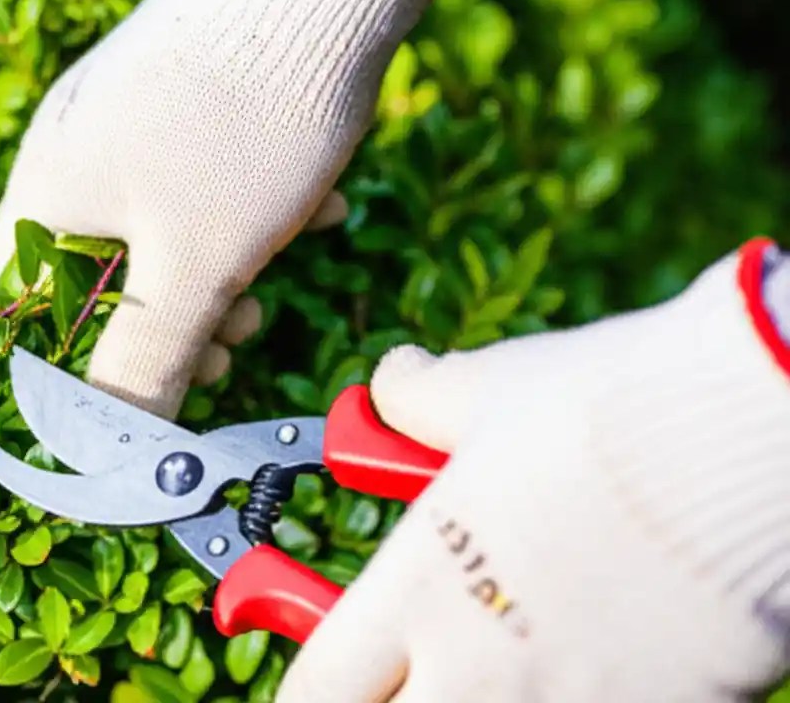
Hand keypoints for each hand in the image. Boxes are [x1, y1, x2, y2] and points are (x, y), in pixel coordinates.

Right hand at [0, 0, 440, 418]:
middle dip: (169, 328)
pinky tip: (307, 210)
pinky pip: (199, 189)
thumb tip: (114, 452)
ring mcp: (128, 124)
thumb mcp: (196, 268)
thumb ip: (146, 366)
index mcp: (47, 197)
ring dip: (217, 278)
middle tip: (230, 344)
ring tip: (270, 282)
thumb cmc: (246, 125)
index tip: (129, 407)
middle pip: (97, 281)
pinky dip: (245, 218)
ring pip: (159, 237)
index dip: (68, 375)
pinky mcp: (186, 105)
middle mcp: (72, 156)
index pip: (17, 316)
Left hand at [278, 239, 789, 701]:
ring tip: (510, 654)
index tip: (330, 672)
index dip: (312, 685)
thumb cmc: (613, 403)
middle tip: (407, 672)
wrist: (754, 425)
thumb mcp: (487, 391)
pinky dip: (575, 700)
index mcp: (418, 588)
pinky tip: (598, 661)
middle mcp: (478, 668)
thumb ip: (418, 402)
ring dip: (481, 701)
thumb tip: (388, 386)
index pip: (317, 688)